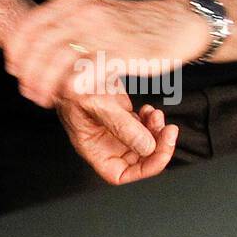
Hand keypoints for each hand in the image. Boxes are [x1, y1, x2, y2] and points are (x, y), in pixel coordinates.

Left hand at [4, 0, 204, 108]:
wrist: (176, 23)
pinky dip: (75, 86)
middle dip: (29, 72)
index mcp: (74, 4)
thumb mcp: (95, 14)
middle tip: (25, 89)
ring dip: (46, 84)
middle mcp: (84, 15)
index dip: (18, 49)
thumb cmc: (134, 24)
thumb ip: (68, 27)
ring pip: (60, 61)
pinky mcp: (121, 53)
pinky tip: (71, 95)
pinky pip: (88, 72)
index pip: (33, 24)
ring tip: (42, 98)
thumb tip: (38, 47)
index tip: (13, 67)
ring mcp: (102, 33)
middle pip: (42, 45)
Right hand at [57, 94, 178, 184]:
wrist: (72, 61)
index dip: (142, 170)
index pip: (119, 175)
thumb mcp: (96, 104)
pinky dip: (151, 120)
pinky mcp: (121, 113)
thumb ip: (122, 126)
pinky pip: (143, 126)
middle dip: (156, 146)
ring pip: (144, 142)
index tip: (156, 154)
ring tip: (156, 116)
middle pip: (137, 159)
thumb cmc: (71, 82)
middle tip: (166, 131)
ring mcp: (114, 127)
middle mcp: (104, 142)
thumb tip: (148, 147)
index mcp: (92, 148)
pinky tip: (148, 110)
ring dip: (156, 132)